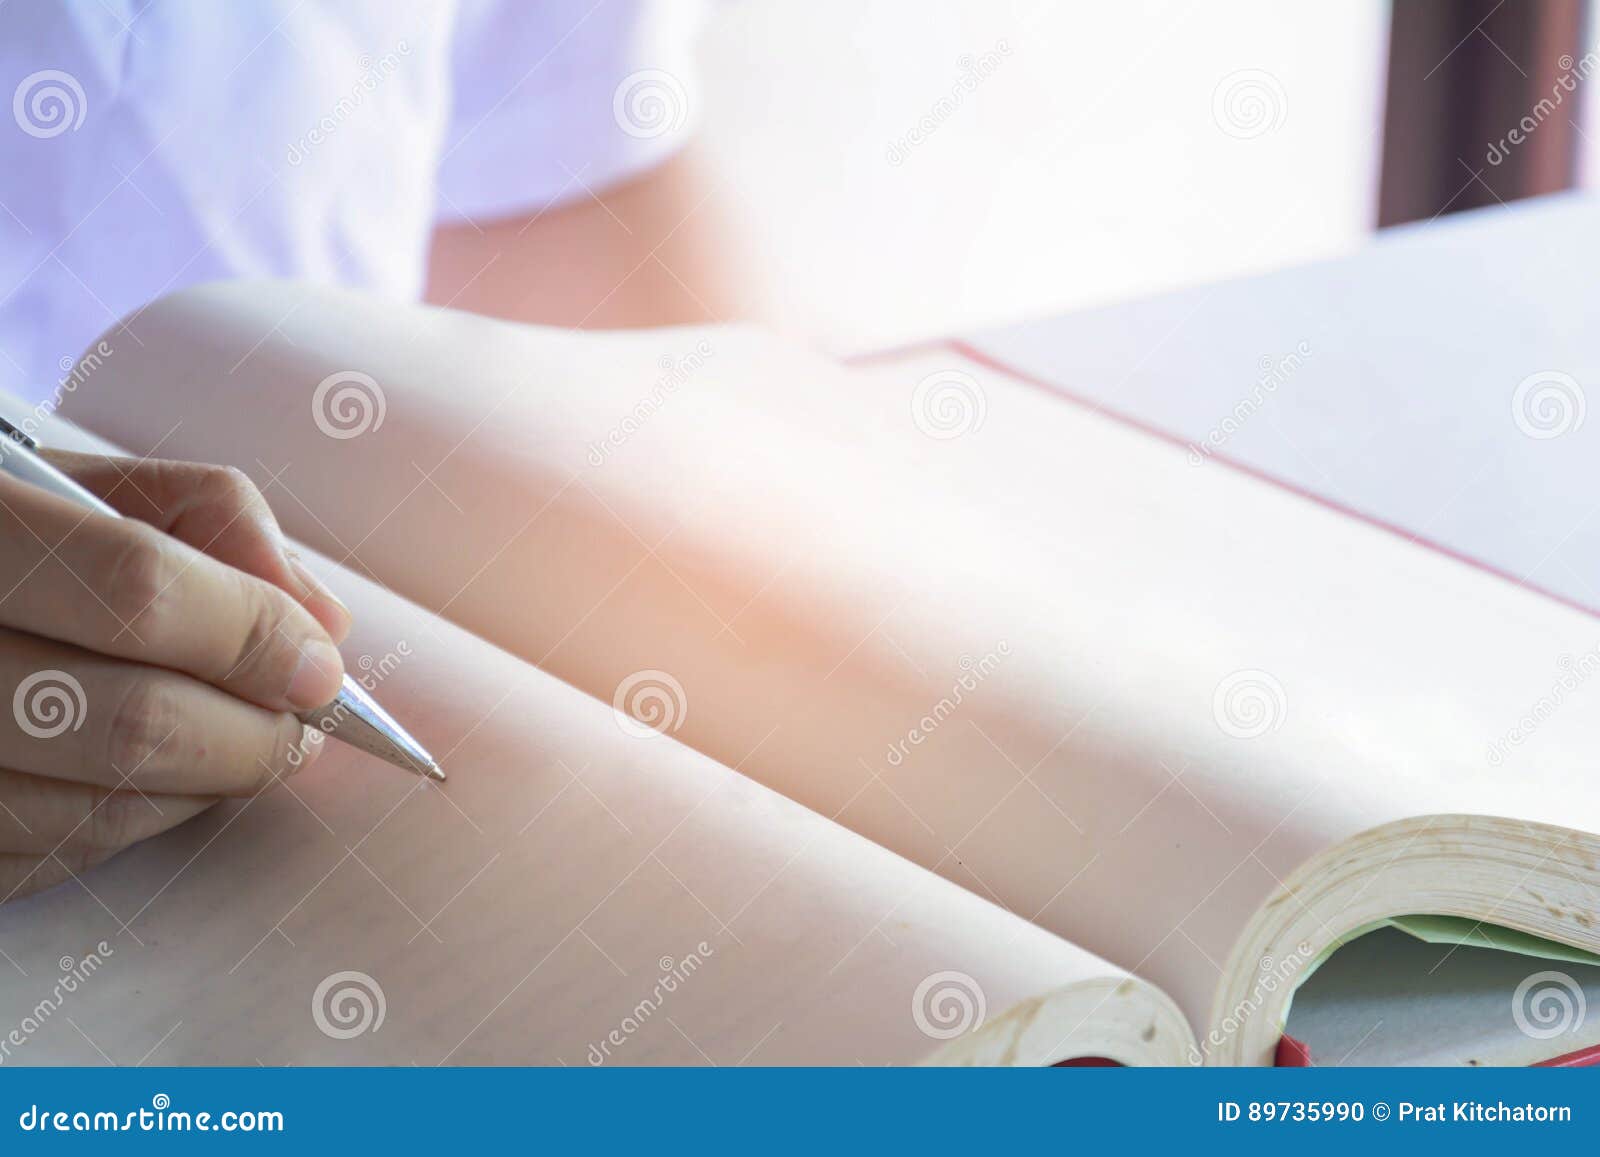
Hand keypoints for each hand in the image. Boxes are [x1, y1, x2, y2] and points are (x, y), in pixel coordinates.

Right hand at [0, 451, 351, 901]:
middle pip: (137, 723)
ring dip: (205, 786)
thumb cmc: (8, 529)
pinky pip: (57, 857)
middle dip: (255, 735)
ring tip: (229, 741)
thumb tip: (320, 624)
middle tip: (297, 724)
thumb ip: (214, 520)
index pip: (141, 593)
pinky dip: (131, 820)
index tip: (318, 664)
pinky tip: (140, 772)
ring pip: (106, 809)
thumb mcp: (87, 484)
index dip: (254, 635)